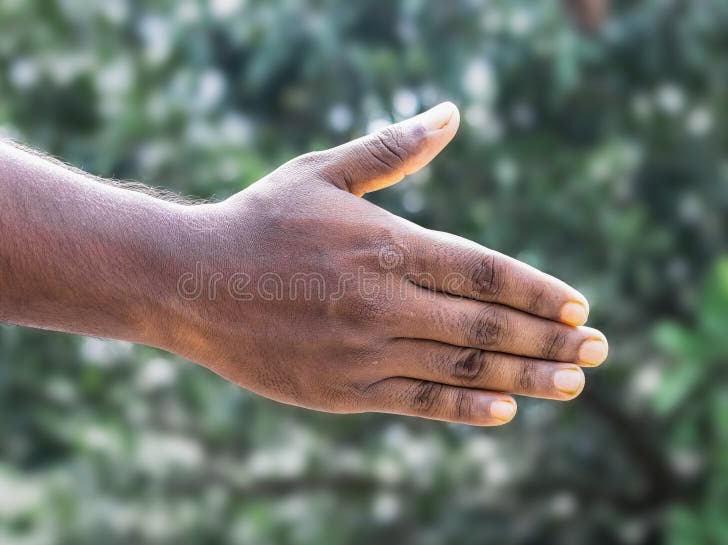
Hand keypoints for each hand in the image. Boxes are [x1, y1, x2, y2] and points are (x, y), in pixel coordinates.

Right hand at [163, 102, 607, 424]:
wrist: (188, 280)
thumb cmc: (258, 221)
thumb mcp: (320, 172)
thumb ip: (390, 148)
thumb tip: (450, 112)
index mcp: (384, 244)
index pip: (483, 271)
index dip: (537, 290)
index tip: (578, 305)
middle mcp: (381, 301)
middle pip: (485, 325)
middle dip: (549, 340)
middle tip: (598, 351)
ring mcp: (361, 351)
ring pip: (460, 368)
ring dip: (524, 378)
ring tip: (571, 385)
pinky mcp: (340, 390)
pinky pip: (416, 402)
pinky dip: (464, 407)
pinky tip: (503, 411)